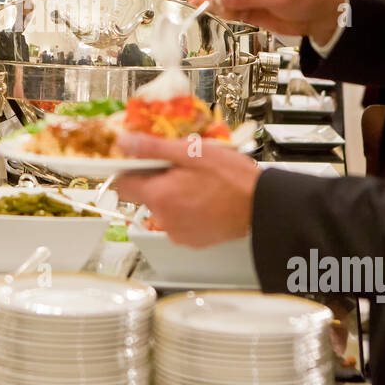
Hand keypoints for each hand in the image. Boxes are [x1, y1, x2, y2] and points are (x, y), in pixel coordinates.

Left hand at [111, 133, 260, 246]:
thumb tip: (124, 143)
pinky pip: (179, 222)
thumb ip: (152, 148)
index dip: (131, 170)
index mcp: (159, 196)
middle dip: (160, 181)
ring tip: (200, 185)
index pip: (123, 185)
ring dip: (175, 196)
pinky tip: (206, 200)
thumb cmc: (231, 179)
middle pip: (147, 195)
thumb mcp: (190, 152)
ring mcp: (178, 233)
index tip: (143, 162)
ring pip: (164, 208)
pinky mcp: (192, 240)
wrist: (261, 206)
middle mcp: (164, 219)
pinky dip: (187, 211)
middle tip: (184, 169)